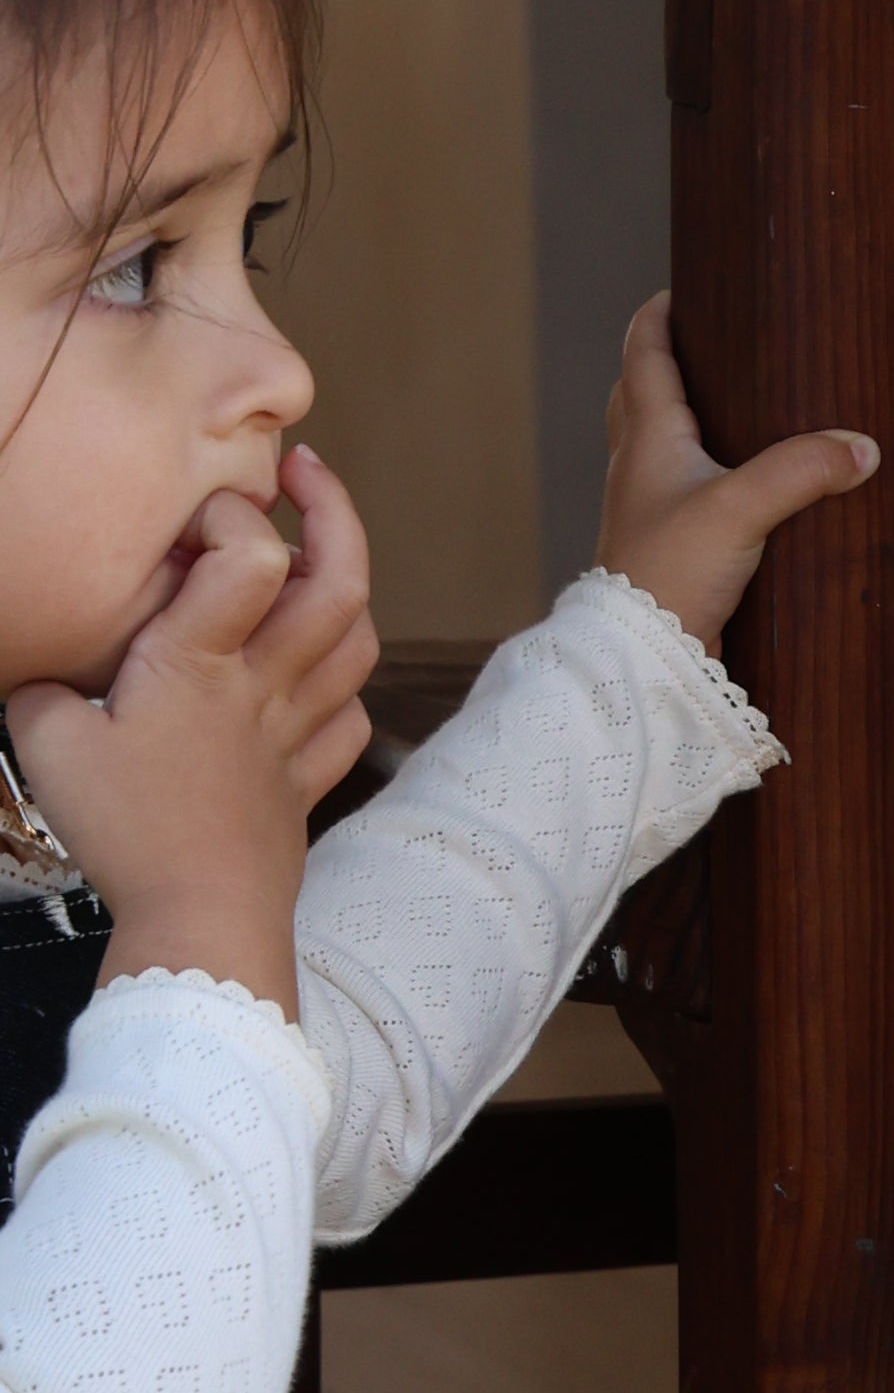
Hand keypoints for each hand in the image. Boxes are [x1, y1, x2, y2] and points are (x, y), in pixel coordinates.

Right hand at [10, 447, 380, 1008]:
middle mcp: (262, 685)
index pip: (251, 556)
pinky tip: (318, 678)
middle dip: (334, 511)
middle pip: (340, 580)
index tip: (200, 517)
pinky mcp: (305, 781)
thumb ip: (37, 693)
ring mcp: (294, 733)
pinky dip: (344, 687)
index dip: (232, 516)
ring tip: (315, 565)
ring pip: (358, 642)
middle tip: (304, 473)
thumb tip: (35, 674)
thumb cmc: (128, 832)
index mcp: (201, 663)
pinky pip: (351, 719)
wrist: (200, 919)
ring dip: (348, 590)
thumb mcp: (48, 747)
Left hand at [598, 297, 877, 657]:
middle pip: (637, 397)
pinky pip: (678, 495)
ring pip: (654, 446)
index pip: (643, 356)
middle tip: (702, 344)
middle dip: (661, 364)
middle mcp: (639, 468)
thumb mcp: (742, 510)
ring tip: (726, 411)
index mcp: (647, 439)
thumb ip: (802, 470)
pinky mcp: (667, 549)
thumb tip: (861, 446)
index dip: (656, 318)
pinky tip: (738, 491)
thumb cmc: (669, 572)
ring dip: (677, 420)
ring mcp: (647, 510)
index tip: (678, 291)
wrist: (639, 657)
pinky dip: (699, 476)